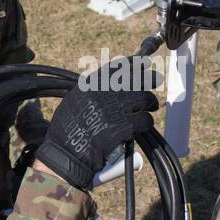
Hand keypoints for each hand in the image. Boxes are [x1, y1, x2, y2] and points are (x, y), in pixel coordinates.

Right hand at [36, 57, 159, 189]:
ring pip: (143, 98)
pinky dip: (146, 122)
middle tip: (156, 80)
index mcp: (88, 86)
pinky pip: (143, 120)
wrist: (63, 156)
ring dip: (150, 102)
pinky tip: (144, 124)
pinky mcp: (120, 128)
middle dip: (148, 79)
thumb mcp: (73, 102)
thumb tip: (112, 84)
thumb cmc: (66, 132)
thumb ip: (91, 91)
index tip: (143, 63)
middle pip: (134, 79)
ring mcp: (111, 111)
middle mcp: (100, 94)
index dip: (134, 64)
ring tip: (151, 106)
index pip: (117, 67)